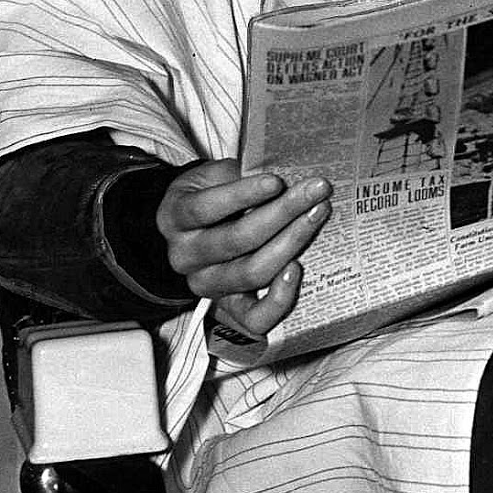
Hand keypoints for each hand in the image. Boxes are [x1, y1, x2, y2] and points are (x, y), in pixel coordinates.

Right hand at [157, 159, 331, 338]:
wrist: (194, 232)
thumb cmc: (212, 196)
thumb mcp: (211, 176)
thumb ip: (237, 174)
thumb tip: (285, 174)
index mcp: (175, 218)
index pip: (206, 208)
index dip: (243, 195)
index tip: (277, 180)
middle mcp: (185, 256)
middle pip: (237, 239)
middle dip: (282, 212)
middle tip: (316, 190)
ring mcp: (205, 286)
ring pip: (251, 272)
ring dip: (291, 242)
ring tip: (317, 215)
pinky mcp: (227, 309)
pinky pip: (253, 318)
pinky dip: (278, 298)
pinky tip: (297, 269)